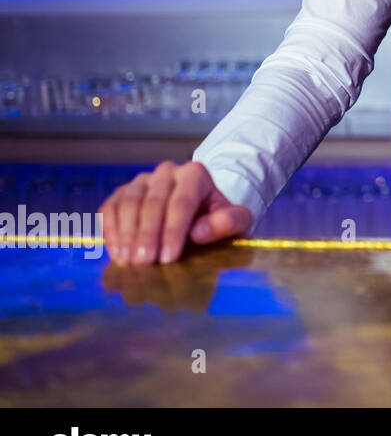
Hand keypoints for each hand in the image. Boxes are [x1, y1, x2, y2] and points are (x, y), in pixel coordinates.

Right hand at [99, 160, 253, 264]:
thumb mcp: (236, 221)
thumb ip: (228, 222)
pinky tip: (115, 251)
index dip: (173, 231)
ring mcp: (142, 181)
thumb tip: (199, 231)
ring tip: (127, 261)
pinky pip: (110, 207)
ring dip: (126, 234)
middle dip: (147, 235)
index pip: (182, 202)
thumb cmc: (217, 218)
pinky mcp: (123, 192)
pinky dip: (110, 229)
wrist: (200, 212)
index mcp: (196, 175)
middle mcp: (167, 172)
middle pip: (153, 202)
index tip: (168, 258)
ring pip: (129, 203)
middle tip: (144, 263)